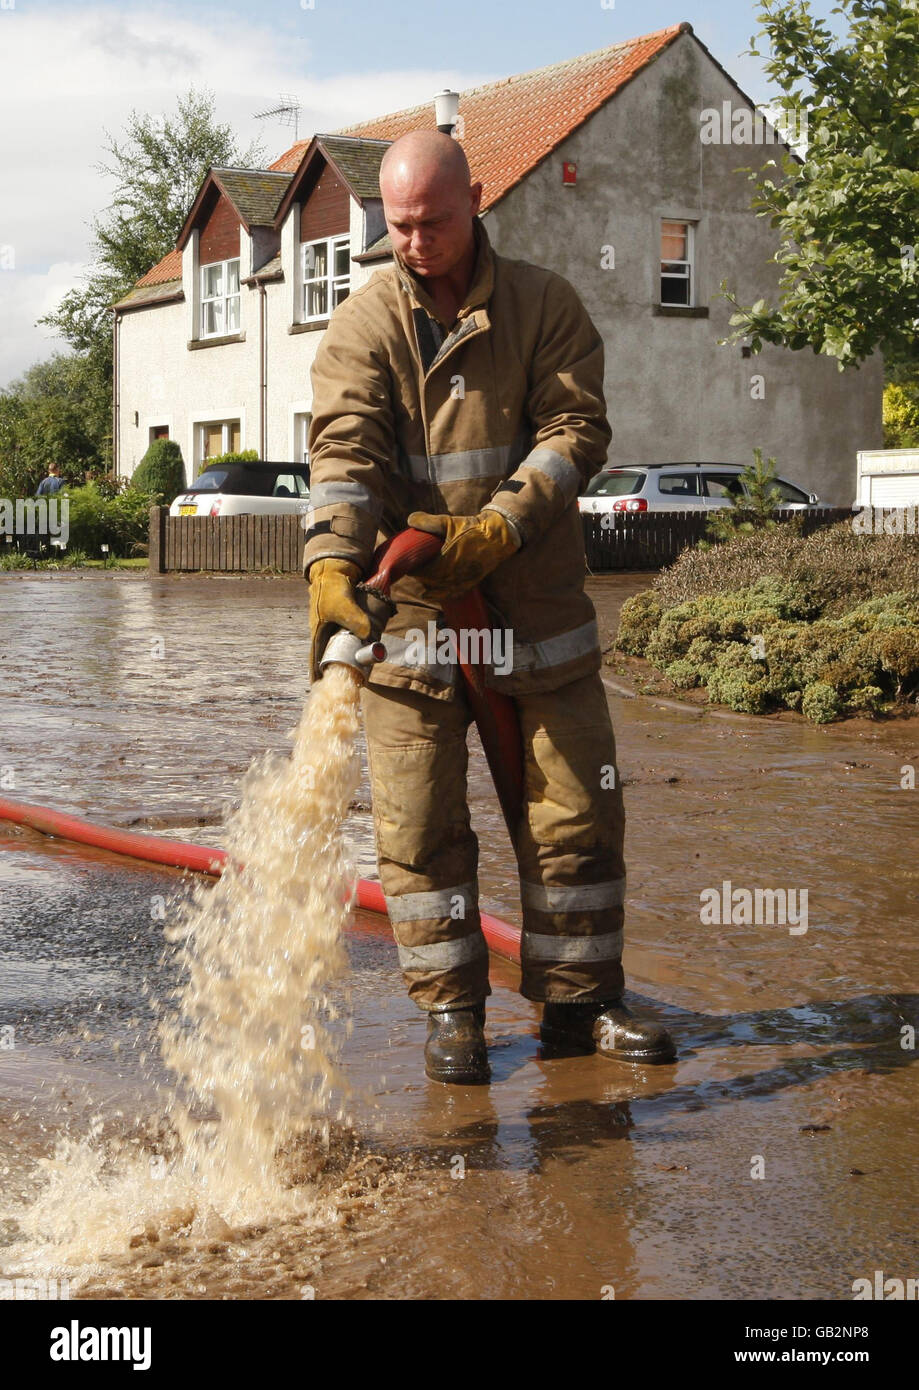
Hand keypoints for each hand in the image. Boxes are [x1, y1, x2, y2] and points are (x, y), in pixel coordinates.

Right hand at [308, 558, 370, 681]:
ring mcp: (332, 625)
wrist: (335, 569)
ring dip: (345, 657)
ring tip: (354, 670)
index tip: (319, 686)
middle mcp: (324, 630)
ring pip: (338, 646)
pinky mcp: (343, 619)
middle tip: (342, 682)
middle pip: (327, 654)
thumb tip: (368, 637)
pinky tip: (363, 649)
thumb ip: (355, 619)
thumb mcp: (342, 605)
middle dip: (333, 668)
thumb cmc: (332, 588)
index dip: (316, 672)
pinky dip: (353, 644)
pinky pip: (347, 636)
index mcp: (318, 631)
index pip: (315, 657)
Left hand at [407, 510, 519, 601]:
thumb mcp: (449, 523)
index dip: (412, 569)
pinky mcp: (470, 582)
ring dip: (429, 585)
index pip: (422, 571)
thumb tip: (409, 519)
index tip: (406, 564)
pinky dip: (442, 595)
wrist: (496, 537)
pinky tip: (434, 594)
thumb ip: (428, 522)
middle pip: (429, 581)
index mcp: (445, 562)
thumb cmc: (472, 529)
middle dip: (420, 576)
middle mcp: (453, 575)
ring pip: (440, 589)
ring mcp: (462, 580)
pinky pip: (453, 593)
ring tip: (422, 580)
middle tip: (412, 569)